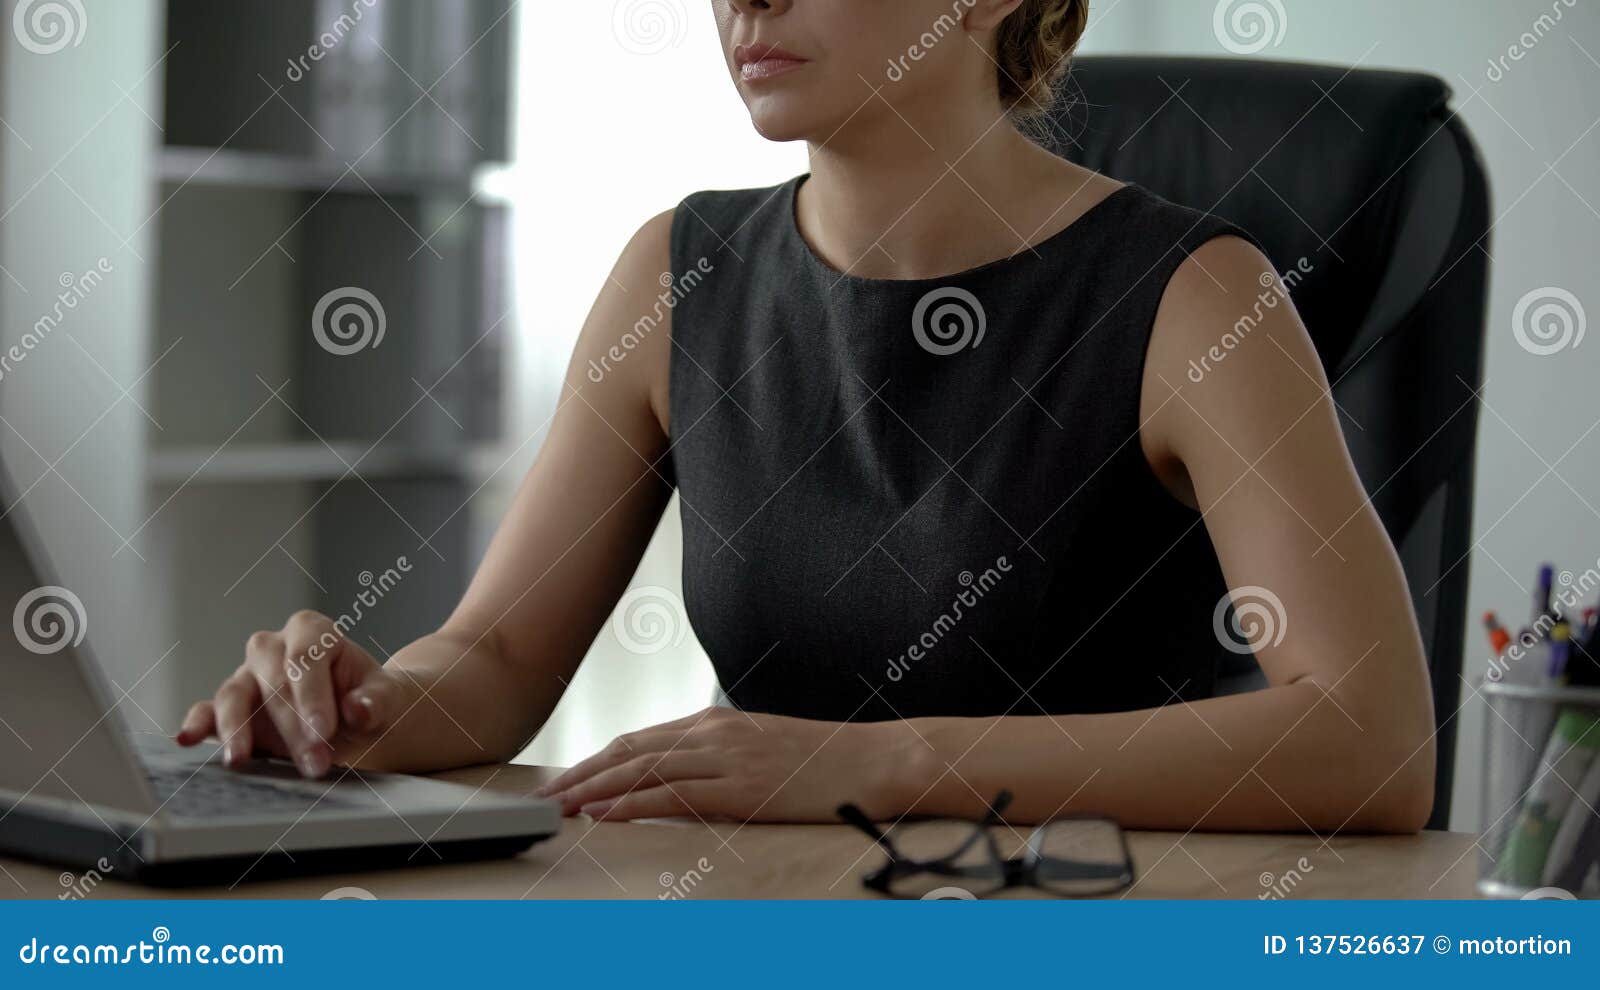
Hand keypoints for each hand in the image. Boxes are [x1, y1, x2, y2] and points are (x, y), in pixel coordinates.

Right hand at [175, 610, 411, 777]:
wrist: (357, 720)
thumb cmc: (370, 701)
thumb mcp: (386, 698)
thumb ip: (376, 700)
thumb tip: (358, 709)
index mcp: (312, 631)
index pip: (305, 658)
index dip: (313, 695)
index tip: (323, 732)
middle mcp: (273, 648)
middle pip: (273, 682)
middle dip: (292, 726)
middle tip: (313, 764)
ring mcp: (247, 677)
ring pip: (233, 695)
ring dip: (237, 730)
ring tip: (241, 760)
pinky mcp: (230, 707)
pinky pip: (207, 711)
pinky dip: (196, 724)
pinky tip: (188, 739)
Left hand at [534, 707, 913, 822]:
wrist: (872, 761)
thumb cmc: (822, 762)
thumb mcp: (761, 748)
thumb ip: (719, 757)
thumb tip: (685, 777)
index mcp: (715, 723)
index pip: (639, 739)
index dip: (596, 760)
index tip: (566, 779)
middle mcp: (713, 734)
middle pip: (629, 751)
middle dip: (581, 774)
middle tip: (544, 795)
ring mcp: (726, 759)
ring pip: (641, 771)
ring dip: (592, 790)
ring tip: (558, 806)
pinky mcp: (740, 789)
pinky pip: (672, 796)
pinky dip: (629, 803)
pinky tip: (602, 812)